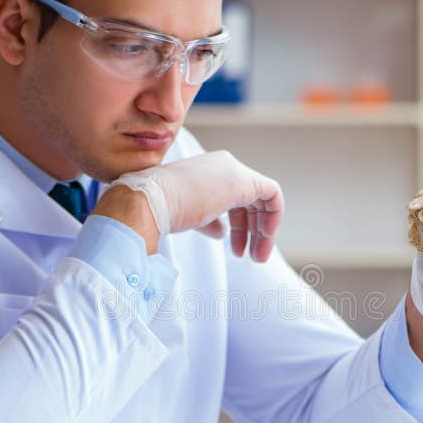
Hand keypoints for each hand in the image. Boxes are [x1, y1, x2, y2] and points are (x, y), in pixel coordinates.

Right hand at [103, 151, 284, 262]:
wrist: (149, 202)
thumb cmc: (159, 212)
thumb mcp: (187, 215)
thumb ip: (208, 220)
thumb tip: (221, 232)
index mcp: (207, 170)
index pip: (232, 197)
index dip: (239, 224)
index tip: (235, 249)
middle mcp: (222, 165)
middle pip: (250, 199)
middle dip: (253, 230)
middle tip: (250, 257)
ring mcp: (233, 170)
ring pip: (262, 200)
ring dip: (263, 231)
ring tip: (256, 257)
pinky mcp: (244, 180)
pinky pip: (273, 195)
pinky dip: (273, 219)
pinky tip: (264, 240)